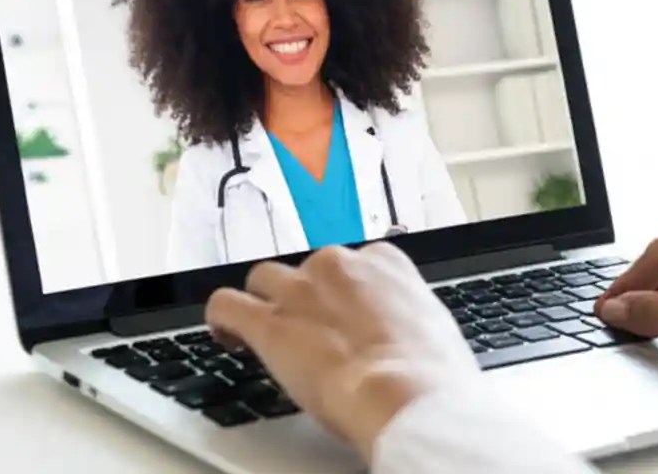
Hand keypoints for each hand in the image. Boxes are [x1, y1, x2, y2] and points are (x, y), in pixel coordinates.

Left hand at [205, 243, 478, 458]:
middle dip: (305, 298)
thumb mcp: (436, 331)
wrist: (405, 394)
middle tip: (311, 334)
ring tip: (262, 333)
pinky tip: (226, 335)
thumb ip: (409, 319)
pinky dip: (222, 318)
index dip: (344, 292)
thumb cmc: (429, 374)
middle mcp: (339, 265)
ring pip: (263, 279)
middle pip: (307, 270)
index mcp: (385, 262)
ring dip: (262, 303)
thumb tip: (409, 337)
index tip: (343, 313)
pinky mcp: (268, 322)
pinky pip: (226, 304)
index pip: (356, 262)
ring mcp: (300, 290)